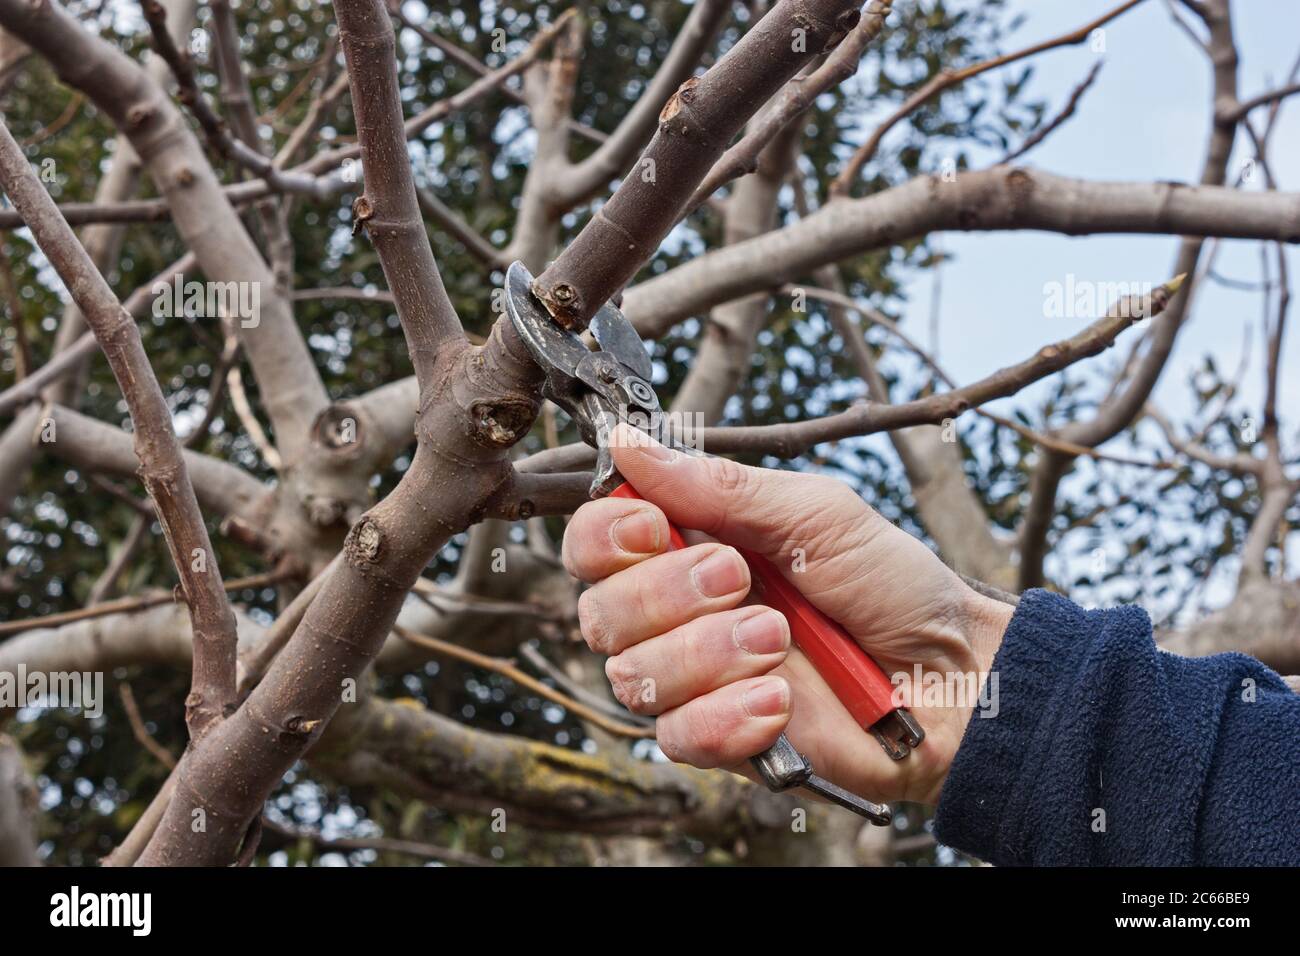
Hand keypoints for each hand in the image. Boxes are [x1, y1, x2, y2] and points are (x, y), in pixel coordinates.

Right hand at [562, 424, 1013, 804]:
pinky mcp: (721, 740)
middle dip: (666, 594)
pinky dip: (727, 716)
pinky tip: (780, 702)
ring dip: (707, 653)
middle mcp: (678, 615)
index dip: (606, 535)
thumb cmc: (892, 585)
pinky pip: (678, 736)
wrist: (955, 673)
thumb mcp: (814, 515)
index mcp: (692, 547)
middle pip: (601, 612)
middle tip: (740, 580)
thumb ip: (719, 487)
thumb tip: (628, 444)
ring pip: (634, 676)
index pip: (596, 542)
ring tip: (780, 641)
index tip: (655, 525)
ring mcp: (696, 681)